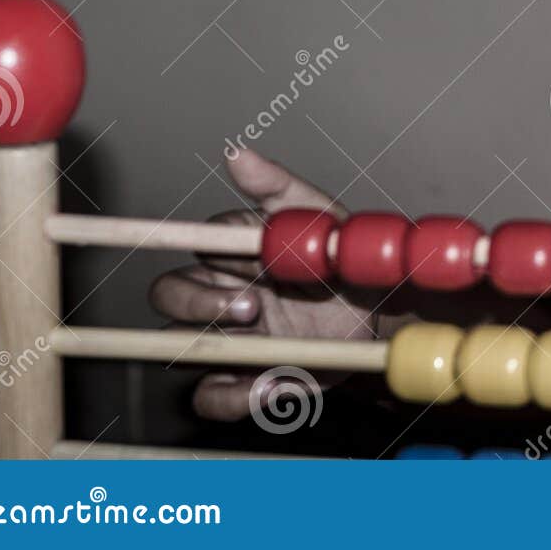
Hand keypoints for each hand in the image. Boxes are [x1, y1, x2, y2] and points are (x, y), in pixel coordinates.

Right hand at [147, 146, 375, 421]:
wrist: (380, 314)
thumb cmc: (340, 257)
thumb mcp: (319, 217)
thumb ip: (277, 186)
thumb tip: (235, 151)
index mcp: (232, 254)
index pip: (195, 250)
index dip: (213, 260)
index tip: (251, 268)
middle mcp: (218, 293)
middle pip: (170, 296)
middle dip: (198, 302)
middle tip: (252, 309)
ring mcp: (226, 338)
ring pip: (177, 348)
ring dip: (210, 355)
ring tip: (263, 359)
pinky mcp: (242, 379)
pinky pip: (210, 395)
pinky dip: (232, 398)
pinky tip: (271, 389)